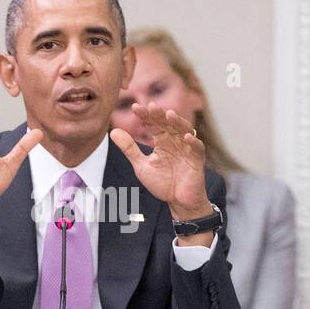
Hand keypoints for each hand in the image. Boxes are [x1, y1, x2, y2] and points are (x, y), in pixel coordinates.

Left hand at [111, 102, 211, 219]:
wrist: (178, 202)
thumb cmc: (162, 183)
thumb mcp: (142, 166)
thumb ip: (129, 149)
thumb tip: (112, 131)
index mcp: (162, 141)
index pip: (153, 124)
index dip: (145, 115)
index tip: (135, 108)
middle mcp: (175, 141)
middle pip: (168, 124)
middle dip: (160, 115)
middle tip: (151, 106)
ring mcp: (187, 149)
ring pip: (184, 130)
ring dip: (177, 122)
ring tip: (169, 115)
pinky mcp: (197, 160)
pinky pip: (197, 148)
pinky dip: (193, 142)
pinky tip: (186, 137)